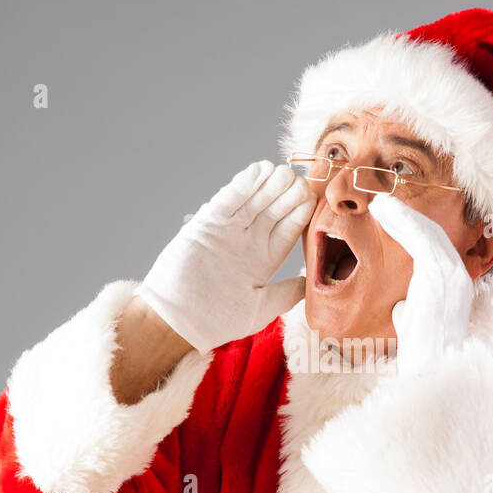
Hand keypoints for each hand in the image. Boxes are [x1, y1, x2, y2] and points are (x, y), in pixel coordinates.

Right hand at [135, 161, 315, 353]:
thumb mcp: (261, 309)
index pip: (288, 230)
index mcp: (264, 260)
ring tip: (283, 172)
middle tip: (300, 180)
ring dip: (269, 184)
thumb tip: (311, 283)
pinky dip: (243, 184)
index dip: (300, 213)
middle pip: (273, 210)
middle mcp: (247, 242)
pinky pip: (228, 199)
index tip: (313, 198)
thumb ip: (286, 293)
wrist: (179, 322)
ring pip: (253, 200)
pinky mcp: (207, 224)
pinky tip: (259, 170)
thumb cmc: (218, 321)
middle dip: (288, 194)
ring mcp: (228, 230)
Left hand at [369, 193, 472, 377]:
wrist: (433, 372)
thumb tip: (400, 306)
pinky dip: (402, 222)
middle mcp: (459, 277)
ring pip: (427, 233)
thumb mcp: (416, 326)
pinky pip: (421, 239)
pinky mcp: (441, 274)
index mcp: (455, 287)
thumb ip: (411, 311)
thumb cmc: (422, 355)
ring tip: (379, 204)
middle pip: (433, 235)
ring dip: (401, 215)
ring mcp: (453, 274)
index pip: (435, 249)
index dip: (413, 231)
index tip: (392, 220)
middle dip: (408, 217)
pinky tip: (385, 212)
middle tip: (382, 204)